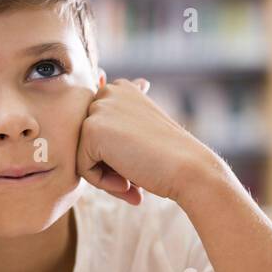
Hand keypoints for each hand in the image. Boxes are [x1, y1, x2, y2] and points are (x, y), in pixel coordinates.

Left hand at [75, 77, 226, 205]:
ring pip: (82, 155)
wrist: (189, 168)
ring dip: (105, 175)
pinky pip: (82, 167)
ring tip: (132, 181)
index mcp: (121, 89)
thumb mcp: (141, 132)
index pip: (97, 132)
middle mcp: (108, 92)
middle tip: (134, 179)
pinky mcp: (91, 129)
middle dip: (107, 166)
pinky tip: (128, 181)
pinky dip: (102, 183)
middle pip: (87, 142)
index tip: (141, 162)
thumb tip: (108, 99)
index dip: (116, 155)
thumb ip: (118, 124)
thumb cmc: (167, 156)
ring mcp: (98, 109)